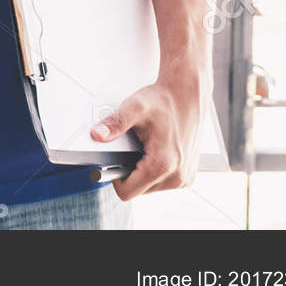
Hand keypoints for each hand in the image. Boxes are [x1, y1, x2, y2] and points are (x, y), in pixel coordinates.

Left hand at [90, 69, 207, 201]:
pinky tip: (155, 150)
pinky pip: (163, 182)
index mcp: (163, 165)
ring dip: (142, 170)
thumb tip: (97, 135)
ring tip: (144, 147)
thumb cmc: (164, 100)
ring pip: (149, 187)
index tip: (113, 159)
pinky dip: (155, 169)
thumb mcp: (134, 107)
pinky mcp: (188, 175)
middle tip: (130, 148)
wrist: (187, 93)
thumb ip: (114, 124)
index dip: (115, 176)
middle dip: (129, 171)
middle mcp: (177, 176)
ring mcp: (185, 177)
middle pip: (138, 190)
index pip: (127, 192)